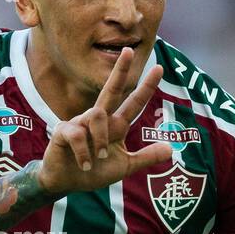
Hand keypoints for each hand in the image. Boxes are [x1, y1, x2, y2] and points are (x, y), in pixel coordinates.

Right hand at [37, 46, 171, 196]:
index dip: (146, 87)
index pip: (133, 103)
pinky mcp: (63, 131)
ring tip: (99, 158)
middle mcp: (99, 119)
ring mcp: (80, 123)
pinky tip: (85, 164)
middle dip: (120, 71)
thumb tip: (170, 149)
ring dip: (100, 139)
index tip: (159, 68)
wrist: (65, 183)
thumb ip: (145, 157)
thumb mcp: (124, 167)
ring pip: (96, 115)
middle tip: (129, 51)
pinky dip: (84, 152)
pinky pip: (77, 134)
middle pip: (111, 90)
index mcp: (115, 126)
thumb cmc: (93, 172)